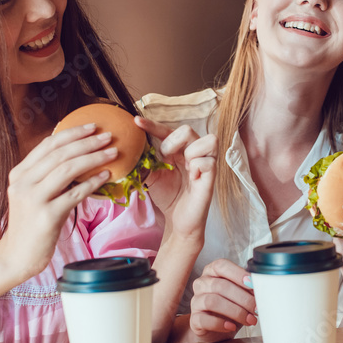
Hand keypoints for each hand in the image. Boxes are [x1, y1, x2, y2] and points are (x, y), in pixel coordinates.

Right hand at [0, 124, 116, 280]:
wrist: (17, 255)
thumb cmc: (30, 223)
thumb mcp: (31, 194)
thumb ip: (45, 175)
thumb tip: (75, 153)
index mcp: (19, 173)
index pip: (48, 145)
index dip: (72, 133)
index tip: (92, 126)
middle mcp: (23, 183)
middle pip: (60, 154)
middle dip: (87, 142)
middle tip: (109, 136)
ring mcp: (34, 199)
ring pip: (68, 169)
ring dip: (94, 158)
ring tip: (112, 152)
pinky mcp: (47, 216)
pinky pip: (75, 194)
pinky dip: (93, 182)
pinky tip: (107, 176)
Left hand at [135, 117, 216, 243]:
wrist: (177, 220)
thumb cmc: (168, 196)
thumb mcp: (151, 177)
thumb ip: (145, 162)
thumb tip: (130, 151)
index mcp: (178, 150)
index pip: (167, 130)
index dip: (152, 125)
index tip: (136, 122)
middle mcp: (193, 152)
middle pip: (188, 129)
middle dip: (173, 141)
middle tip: (166, 157)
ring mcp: (205, 163)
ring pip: (209, 140)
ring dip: (192, 151)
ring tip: (184, 166)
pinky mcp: (212, 176)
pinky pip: (208, 162)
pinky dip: (197, 168)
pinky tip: (192, 179)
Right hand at [188, 259, 256, 342]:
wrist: (218, 331)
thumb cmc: (231, 307)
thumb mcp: (241, 294)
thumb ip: (247, 288)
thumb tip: (261, 289)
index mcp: (212, 271)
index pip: (221, 266)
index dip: (238, 273)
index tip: (253, 284)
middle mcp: (201, 283)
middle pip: (220, 285)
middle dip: (242, 298)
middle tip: (256, 308)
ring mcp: (196, 301)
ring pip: (212, 301)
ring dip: (235, 311)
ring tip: (249, 319)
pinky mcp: (194, 319)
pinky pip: (204, 319)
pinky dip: (220, 324)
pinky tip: (231, 327)